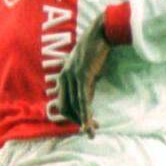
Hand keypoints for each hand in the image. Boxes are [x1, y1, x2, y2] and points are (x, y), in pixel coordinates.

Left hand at [56, 14, 112, 135]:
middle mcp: (64, 77)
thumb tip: (86, 103)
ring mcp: (72, 77)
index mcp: (63, 77)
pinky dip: (85, 114)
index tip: (87, 124)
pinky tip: (89, 124)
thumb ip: (84, 86)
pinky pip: (82, 99)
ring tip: (92, 132)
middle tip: (91, 131)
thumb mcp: (87, 71)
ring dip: (84, 121)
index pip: (63, 104)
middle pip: (66, 108)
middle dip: (78, 122)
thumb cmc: (96, 51)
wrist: (102, 32)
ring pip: (75, 106)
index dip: (73, 117)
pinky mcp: (82, 76)